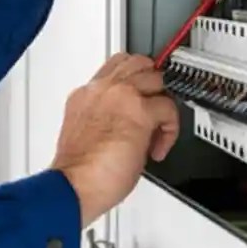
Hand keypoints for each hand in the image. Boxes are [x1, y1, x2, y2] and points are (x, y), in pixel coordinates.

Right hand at [50, 53, 179, 226]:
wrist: (75, 184)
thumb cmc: (79, 171)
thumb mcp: (86, 132)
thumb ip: (105, 117)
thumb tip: (126, 124)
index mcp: (85, 96)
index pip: (113, 69)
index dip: (132, 79)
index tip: (140, 94)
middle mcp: (101, 90)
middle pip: (136, 63)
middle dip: (151, 83)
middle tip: (155, 106)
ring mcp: (121, 96)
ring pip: (156, 77)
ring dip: (162, 102)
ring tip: (159, 126)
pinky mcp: (140, 111)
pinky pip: (168, 108)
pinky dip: (171, 129)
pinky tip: (159, 147)